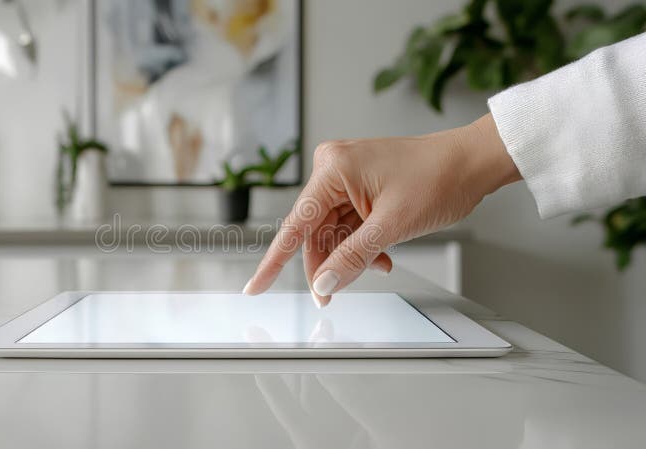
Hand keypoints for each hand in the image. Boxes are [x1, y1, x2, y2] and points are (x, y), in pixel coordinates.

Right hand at [243, 114, 519, 306]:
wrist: (472, 162)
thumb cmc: (438, 179)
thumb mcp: (392, 226)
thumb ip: (352, 256)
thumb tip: (323, 283)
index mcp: (333, 169)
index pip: (295, 224)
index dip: (273, 261)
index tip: (254, 288)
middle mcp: (333, 167)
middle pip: (313, 231)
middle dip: (328, 263)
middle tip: (333, 296)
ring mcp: (346, 175)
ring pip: (332, 231)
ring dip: (350, 255)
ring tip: (379, 265)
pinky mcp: (359, 184)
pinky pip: (348, 223)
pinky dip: (361, 244)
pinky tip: (382, 256)